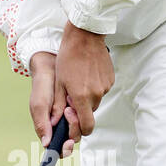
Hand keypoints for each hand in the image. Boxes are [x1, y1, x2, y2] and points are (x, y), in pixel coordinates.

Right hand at [29, 51, 76, 158]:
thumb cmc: (42, 87)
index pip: (58, 149)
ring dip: (77, 118)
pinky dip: (83, 109)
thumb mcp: (39, 105)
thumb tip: (46, 144)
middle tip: (68, 111)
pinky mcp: (80, 109)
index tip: (68, 142)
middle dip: (73, 128)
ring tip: (69, 102)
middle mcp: (61, 127)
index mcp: (49, 130)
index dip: (64, 149)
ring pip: (80, 127)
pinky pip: (86, 115)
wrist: (52, 68)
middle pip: (72, 138)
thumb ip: (42, 124)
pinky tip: (74, 99)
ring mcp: (71, 118)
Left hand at [54, 22, 113, 141]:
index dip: (79, 128)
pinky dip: (94, 87)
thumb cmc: (68, 57)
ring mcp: (105, 87)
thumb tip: (55, 123)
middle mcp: (96, 94)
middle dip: (81, 109)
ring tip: (78, 80)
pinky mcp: (110, 80)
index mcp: (81, 97)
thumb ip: (58, 105)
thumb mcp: (59, 82)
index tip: (71, 118)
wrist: (85, 36)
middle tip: (70, 94)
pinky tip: (86, 74)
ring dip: (87, 97)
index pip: (86, 127)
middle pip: (90, 113)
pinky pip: (101, 90)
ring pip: (95, 101)